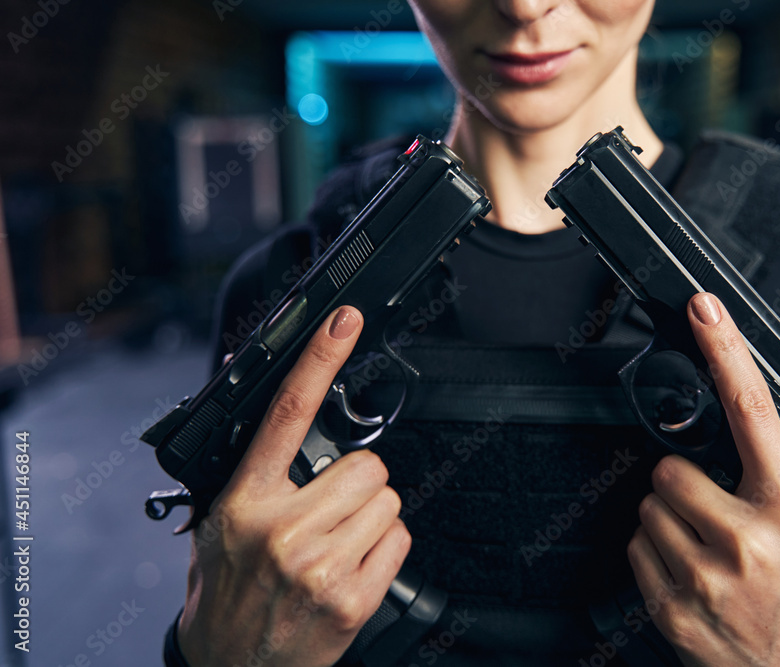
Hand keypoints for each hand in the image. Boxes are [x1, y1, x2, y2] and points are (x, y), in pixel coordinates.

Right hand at [177, 306, 410, 666]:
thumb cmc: (225, 593)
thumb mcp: (216, 523)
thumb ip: (248, 471)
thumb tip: (267, 406)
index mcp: (244, 501)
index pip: (286, 414)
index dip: (319, 358)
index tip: (342, 320)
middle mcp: (282, 530)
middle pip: (367, 464)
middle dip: (359, 481)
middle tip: (333, 508)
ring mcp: (319, 566)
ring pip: (388, 500)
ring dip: (372, 516)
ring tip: (338, 543)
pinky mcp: (352, 598)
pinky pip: (400, 539)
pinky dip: (384, 548)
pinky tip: (352, 568)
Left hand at [628, 293, 779, 666]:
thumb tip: (752, 433)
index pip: (753, 413)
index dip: (725, 351)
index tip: (705, 309)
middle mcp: (746, 541)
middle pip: (669, 469)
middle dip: (683, 480)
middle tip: (710, 506)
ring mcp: (705, 578)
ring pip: (648, 508)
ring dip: (668, 518)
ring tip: (705, 547)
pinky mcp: (672, 610)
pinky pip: (636, 549)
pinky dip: (655, 552)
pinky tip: (690, 573)